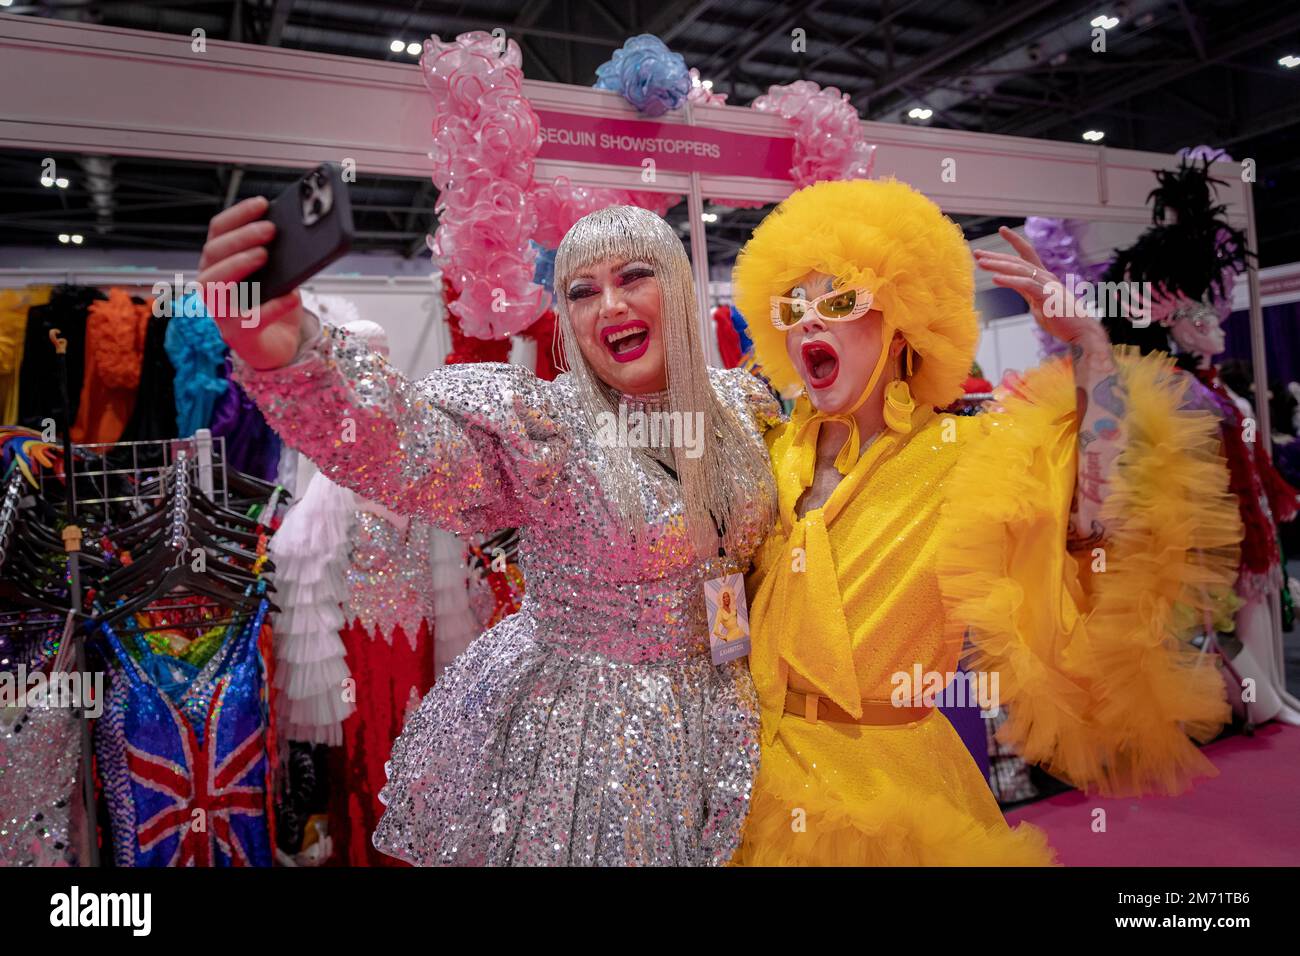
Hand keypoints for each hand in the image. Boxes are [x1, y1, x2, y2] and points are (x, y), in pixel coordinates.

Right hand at [197, 196, 308, 369]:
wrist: (278, 345)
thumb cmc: (273, 304)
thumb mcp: (278, 273)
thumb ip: (279, 255)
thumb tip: (299, 232)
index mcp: (219, 262)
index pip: (218, 231)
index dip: (237, 215)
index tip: (263, 203)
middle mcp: (211, 284)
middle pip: (213, 253)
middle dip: (241, 237)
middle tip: (270, 229)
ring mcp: (220, 310)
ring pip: (215, 284)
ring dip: (239, 264)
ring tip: (265, 255)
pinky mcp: (237, 335)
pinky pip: (249, 320)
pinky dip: (271, 307)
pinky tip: (290, 296)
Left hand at [974, 226, 1103, 347]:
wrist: (1080, 331)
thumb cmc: (1061, 319)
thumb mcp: (1038, 302)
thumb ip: (1026, 291)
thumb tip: (1014, 286)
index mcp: (1043, 276)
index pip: (1028, 253)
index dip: (1015, 241)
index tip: (1002, 230)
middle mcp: (1045, 276)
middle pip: (1017, 260)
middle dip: (996, 256)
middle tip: (976, 253)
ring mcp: (1047, 285)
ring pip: (1019, 269)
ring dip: (998, 265)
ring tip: (980, 263)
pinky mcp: (1047, 296)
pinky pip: (1026, 285)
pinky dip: (1010, 280)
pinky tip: (995, 279)